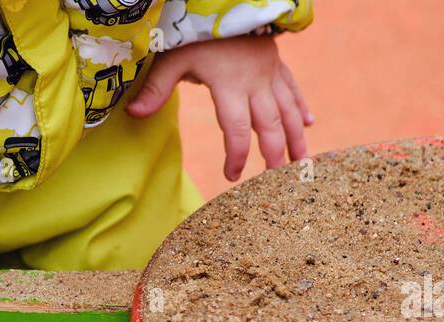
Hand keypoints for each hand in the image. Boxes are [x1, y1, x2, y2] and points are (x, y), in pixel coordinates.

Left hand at [127, 33, 312, 182]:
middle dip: (275, 154)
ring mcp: (269, 73)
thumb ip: (156, 87)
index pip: (236, 129)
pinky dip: (301, 107)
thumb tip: (133, 113)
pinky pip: (292, 88)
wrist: (229, 0)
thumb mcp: (173, 57)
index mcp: (230, 86)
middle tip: (277, 181)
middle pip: (270, 125)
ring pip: (288, 110)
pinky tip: (309, 124)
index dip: (236, 155)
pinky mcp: (276, 63)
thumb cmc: (197, 32)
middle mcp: (255, 83)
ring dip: (297, 138)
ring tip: (301, 163)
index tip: (231, 176)